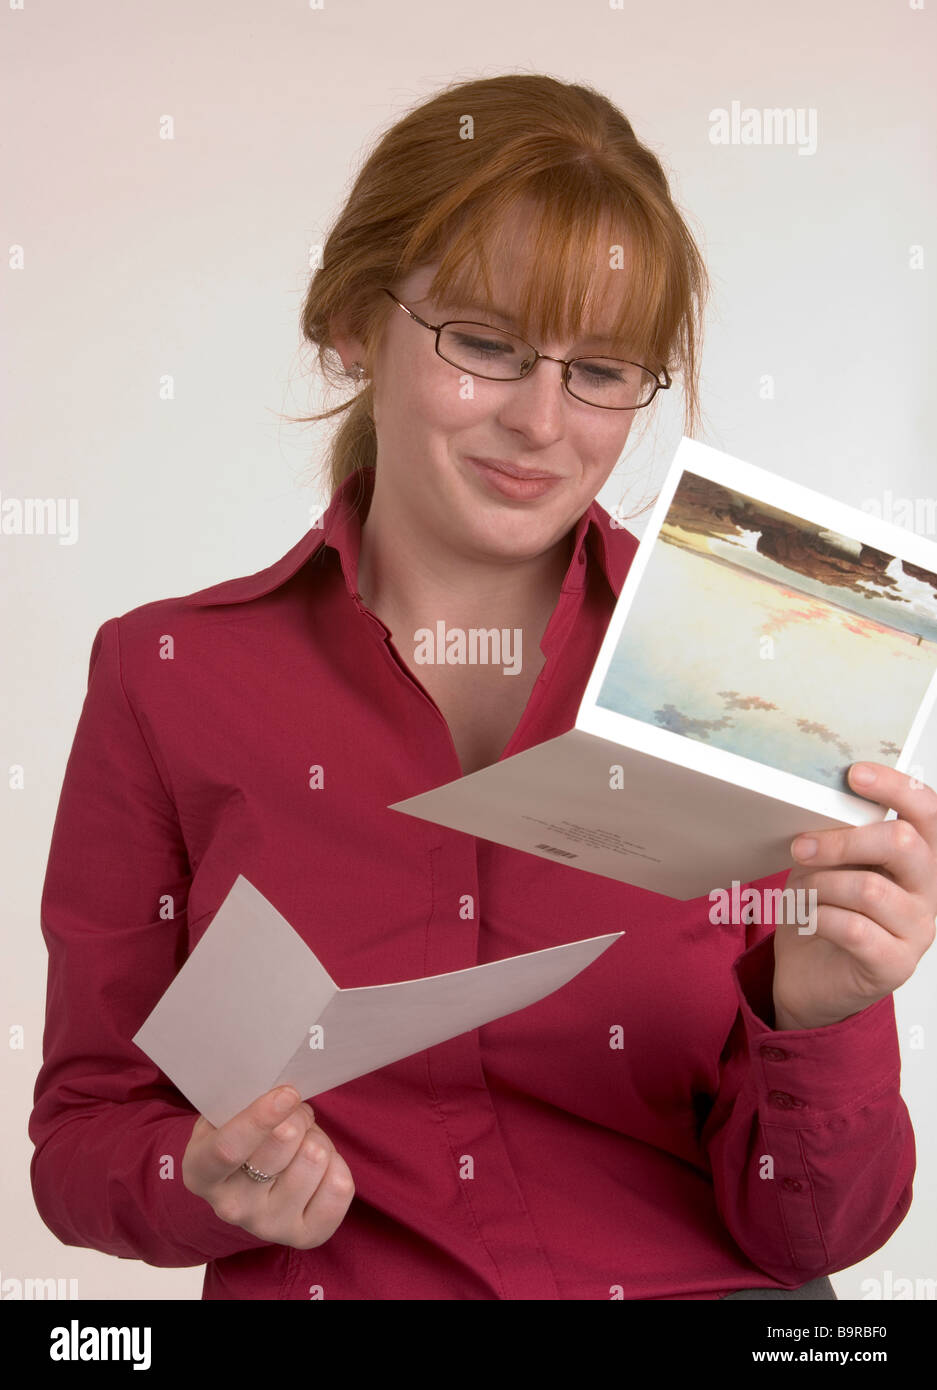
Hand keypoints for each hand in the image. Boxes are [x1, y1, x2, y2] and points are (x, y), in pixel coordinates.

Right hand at [182, 1085, 354, 1248]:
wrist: (244, 1182)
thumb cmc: (236, 1132)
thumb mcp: (223, 1112)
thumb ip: (242, 1100)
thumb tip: (281, 1087)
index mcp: (201, 1172)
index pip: (228, 1149)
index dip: (260, 1118)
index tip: (287, 1094)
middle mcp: (231, 1207)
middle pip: (283, 1143)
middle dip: (296, 1114)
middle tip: (291, 1110)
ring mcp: (267, 1226)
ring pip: (315, 1158)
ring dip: (315, 1137)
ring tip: (301, 1141)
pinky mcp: (303, 1236)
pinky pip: (340, 1187)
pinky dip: (337, 1163)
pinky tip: (317, 1165)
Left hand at [772, 762, 936, 1029]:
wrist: (809, 978)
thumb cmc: (824, 911)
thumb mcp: (830, 864)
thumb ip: (840, 836)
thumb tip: (821, 801)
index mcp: (920, 858)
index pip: (927, 811)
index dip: (896, 787)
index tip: (854, 775)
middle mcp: (929, 891)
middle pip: (902, 843)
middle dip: (843, 840)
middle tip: (802, 847)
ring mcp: (917, 931)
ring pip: (871, 888)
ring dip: (822, 885)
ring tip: (801, 893)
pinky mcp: (894, 965)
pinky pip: (854, 929)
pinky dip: (820, 918)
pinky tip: (808, 919)